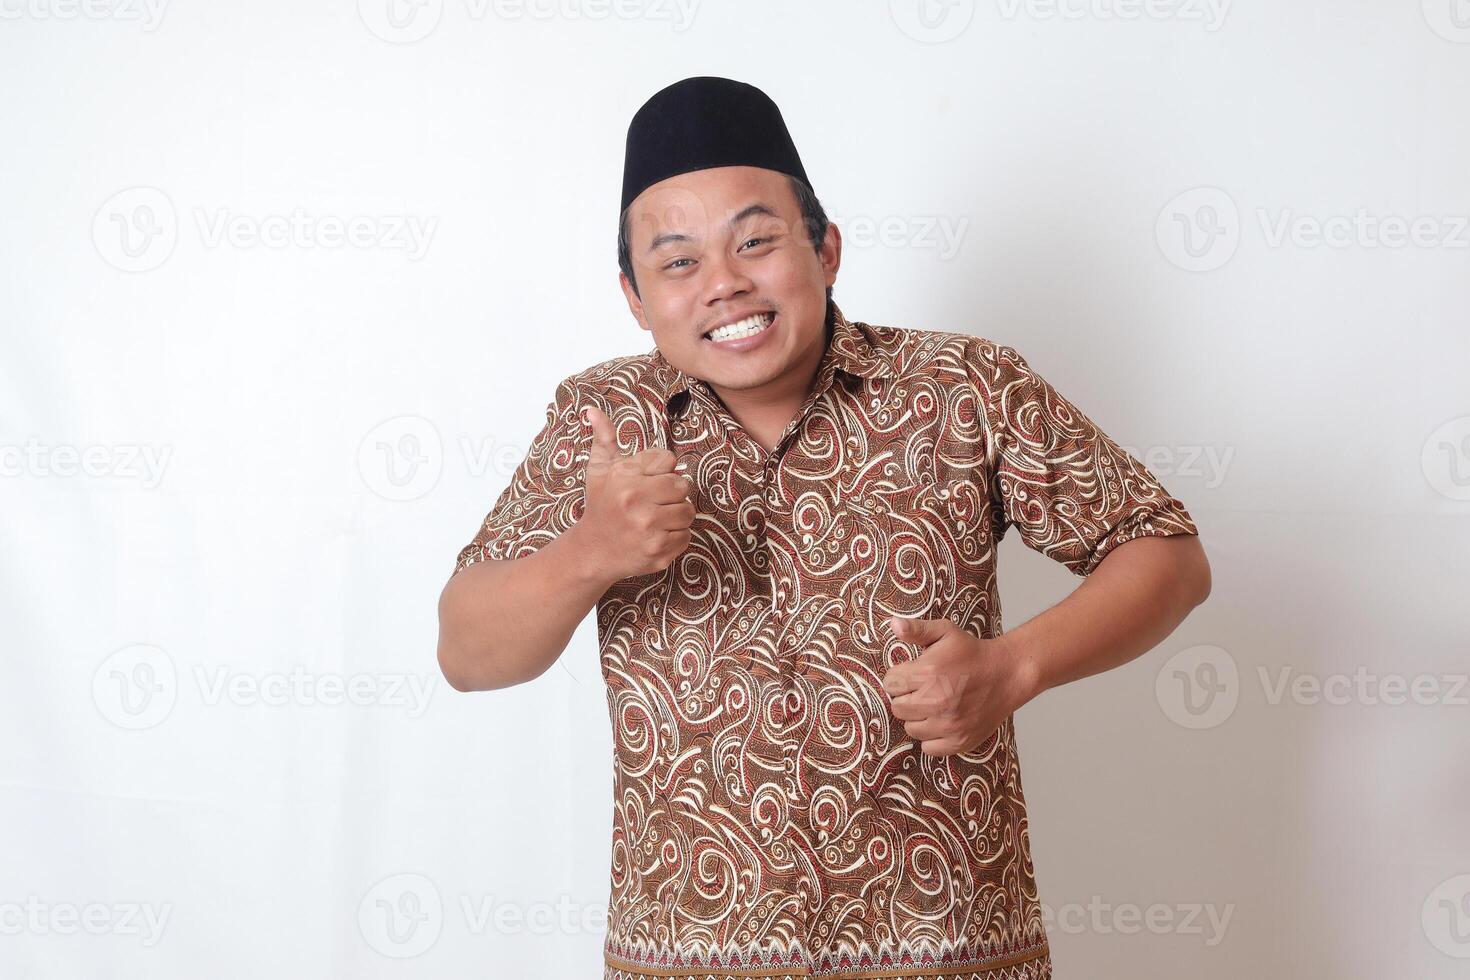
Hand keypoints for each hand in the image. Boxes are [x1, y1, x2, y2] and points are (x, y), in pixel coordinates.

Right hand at [577, 405, 694, 581]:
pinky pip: (686, 537)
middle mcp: (636, 502)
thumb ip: (604, 439)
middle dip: (671, 494)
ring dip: (676, 516)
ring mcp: (648, 530)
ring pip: (687, 512)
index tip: (648, 481)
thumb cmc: (601, 506)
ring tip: (655, 519)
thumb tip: (592, 410)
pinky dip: (675, 537)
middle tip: (654, 502)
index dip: (661, 471)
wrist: (592, 552)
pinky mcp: (658, 553)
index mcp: (625, 478)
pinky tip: (656, 536)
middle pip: (682, 486)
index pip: (669, 460)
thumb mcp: (599, 470)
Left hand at [881, 616, 1041, 756]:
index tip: (911, 675)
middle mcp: (936, 701)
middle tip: (922, 689)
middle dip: (906, 698)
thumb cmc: (973, 652)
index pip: (890, 684)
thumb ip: (916, 629)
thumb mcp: (945, 632)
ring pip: (911, 728)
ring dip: (917, 718)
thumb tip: (893, 624)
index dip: (899, 678)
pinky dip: (931, 737)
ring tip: (933, 704)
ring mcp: (949, 725)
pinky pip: (929, 748)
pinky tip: (941, 721)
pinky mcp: (960, 741)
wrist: (1008, 674)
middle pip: (897, 708)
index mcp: (928, 673)